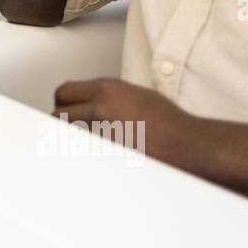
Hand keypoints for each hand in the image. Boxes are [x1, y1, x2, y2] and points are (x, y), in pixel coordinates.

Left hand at [53, 77, 199, 165]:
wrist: (188, 145)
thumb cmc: (167, 123)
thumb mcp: (134, 94)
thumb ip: (104, 95)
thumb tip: (79, 97)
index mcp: (108, 89)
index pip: (63, 92)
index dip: (64, 103)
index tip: (67, 109)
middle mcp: (101, 108)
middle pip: (58, 115)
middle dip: (63, 123)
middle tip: (74, 131)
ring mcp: (102, 133)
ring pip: (67, 137)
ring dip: (73, 142)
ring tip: (90, 146)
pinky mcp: (105, 155)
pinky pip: (83, 155)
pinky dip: (86, 157)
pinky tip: (99, 158)